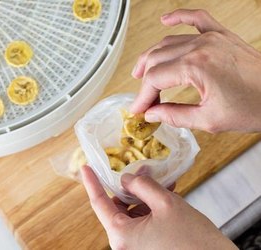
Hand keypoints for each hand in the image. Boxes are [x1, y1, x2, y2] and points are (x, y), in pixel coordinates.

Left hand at [81, 165, 236, 249]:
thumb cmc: (193, 241)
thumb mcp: (166, 203)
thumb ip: (143, 186)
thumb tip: (128, 178)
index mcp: (122, 235)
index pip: (99, 202)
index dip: (92, 183)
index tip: (85, 168)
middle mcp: (125, 242)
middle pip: (118, 206)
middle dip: (129, 186)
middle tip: (140, 170)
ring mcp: (137, 245)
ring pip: (133, 212)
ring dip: (144, 195)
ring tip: (159, 181)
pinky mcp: (148, 245)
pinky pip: (144, 220)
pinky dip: (151, 206)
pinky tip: (166, 192)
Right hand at [131, 9, 260, 132]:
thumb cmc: (254, 107)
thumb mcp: (209, 120)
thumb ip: (174, 116)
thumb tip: (153, 113)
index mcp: (196, 67)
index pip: (154, 79)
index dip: (142, 96)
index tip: (139, 108)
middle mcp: (201, 47)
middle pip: (156, 59)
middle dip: (144, 81)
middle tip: (144, 98)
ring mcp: (212, 38)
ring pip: (168, 42)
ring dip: (152, 58)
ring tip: (142, 73)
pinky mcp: (221, 35)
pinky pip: (197, 18)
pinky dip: (179, 17)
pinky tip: (166, 19)